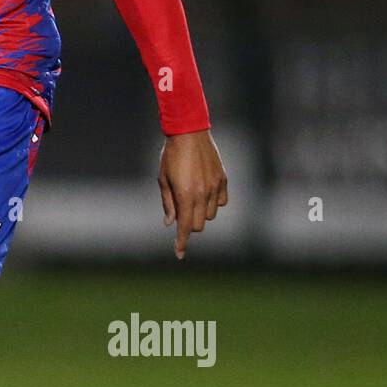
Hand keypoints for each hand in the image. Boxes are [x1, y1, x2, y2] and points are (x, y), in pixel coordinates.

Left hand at [158, 129, 227, 259]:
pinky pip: (221, 202)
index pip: (185, 227)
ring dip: (201, 213)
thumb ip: (168, 203)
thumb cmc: (171, 155)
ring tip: (191, 198)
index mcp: (185, 195)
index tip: (179, 254)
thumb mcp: (163, 179)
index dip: (182, 242)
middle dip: (189, 225)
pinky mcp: (223, 179)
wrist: (189, 132)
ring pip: (211, 214)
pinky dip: (213, 203)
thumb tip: (170, 223)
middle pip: (199, 225)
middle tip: (180, 212)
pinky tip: (204, 192)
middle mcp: (202, 193)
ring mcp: (215, 186)